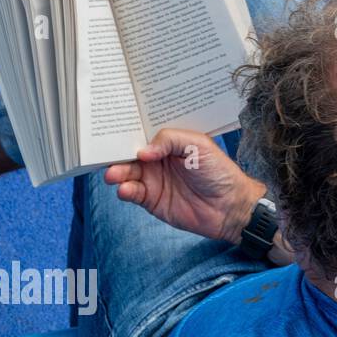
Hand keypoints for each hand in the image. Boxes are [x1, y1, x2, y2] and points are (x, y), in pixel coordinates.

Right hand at [104, 128, 264, 243]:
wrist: (229, 207)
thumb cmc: (218, 171)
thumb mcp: (198, 144)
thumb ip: (170, 140)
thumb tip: (142, 151)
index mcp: (168, 143)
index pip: (142, 134)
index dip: (127, 132)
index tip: (112, 129)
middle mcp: (157, 160)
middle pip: (129, 154)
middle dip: (117, 154)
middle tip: (106, 156)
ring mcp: (152, 180)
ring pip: (127, 174)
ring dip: (117, 173)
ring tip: (113, 175)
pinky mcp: (151, 200)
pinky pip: (132, 193)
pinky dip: (125, 190)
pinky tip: (126, 189)